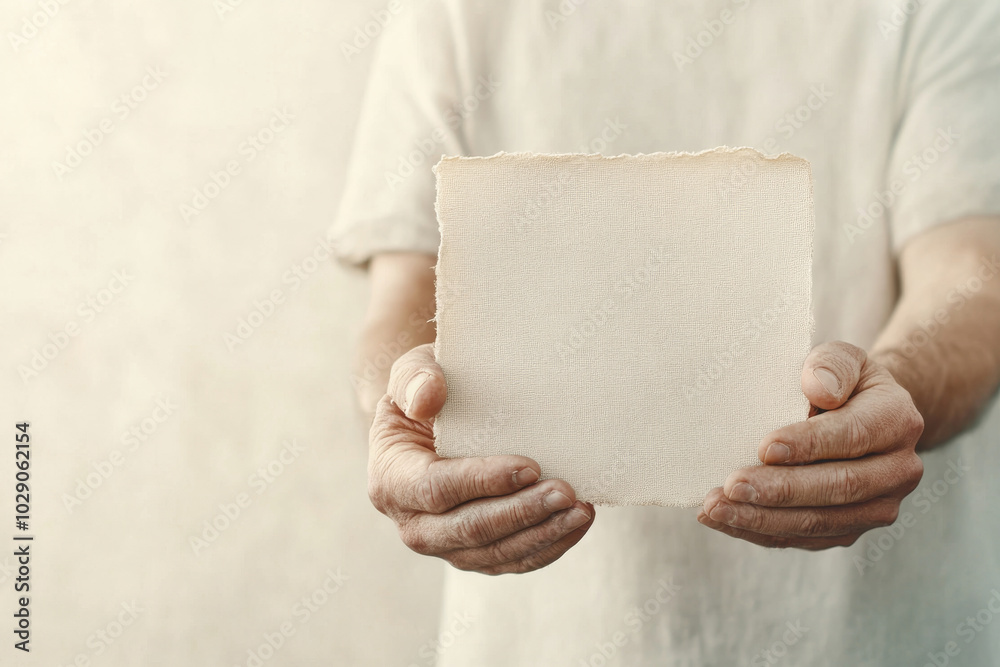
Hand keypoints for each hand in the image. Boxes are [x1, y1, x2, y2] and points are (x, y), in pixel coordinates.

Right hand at [368, 343, 595, 573]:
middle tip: (565, 492)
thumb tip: (428, 398)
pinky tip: (576, 524)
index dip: (482, 481)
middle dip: (521, 513)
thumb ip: (416, 378)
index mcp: (391, 480)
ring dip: (541, 534)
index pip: (436, 488)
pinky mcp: (474, 554)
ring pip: (495, 553)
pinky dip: (547, 547)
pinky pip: (511, 561)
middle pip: (469, 530)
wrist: (431, 420)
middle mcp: (412, 523)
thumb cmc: (427, 390)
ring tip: (580, 511)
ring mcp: (444, 545)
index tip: (530, 467)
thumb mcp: (414, 370)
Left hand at [697, 341, 924, 548]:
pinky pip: (805, 538)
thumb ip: (831, 366)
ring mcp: (878, 506)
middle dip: (779, 490)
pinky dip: (761, 532)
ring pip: (819, 522)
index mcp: (898, 421)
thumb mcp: (842, 358)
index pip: (852, 436)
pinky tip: (725, 521)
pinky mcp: (851, 529)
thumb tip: (818, 390)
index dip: (809, 445)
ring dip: (762, 518)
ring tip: (716, 509)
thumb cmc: (842, 383)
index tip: (764, 448)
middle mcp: (898, 470)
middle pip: (837, 487)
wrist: (865, 416)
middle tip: (730, 486)